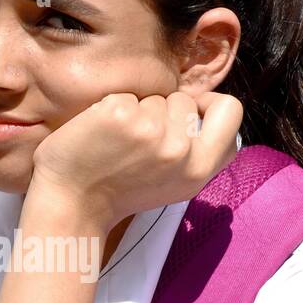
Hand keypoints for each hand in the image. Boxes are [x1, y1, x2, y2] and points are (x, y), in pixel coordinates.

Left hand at [29, 88, 243, 227]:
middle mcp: (180, 151)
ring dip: (137, 112)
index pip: (231, 111)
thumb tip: (203, 109)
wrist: (72, 207)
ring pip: (154, 97)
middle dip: (165, 111)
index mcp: (199, 169)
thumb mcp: (174, 183)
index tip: (190, 113)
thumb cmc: (119, 192)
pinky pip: (125, 96)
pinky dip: (110, 110)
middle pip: (185, 100)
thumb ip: (196, 151)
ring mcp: (151, 132)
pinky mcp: (120, 116)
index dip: (210, 104)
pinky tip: (101, 137)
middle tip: (140, 142)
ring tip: (118, 144)